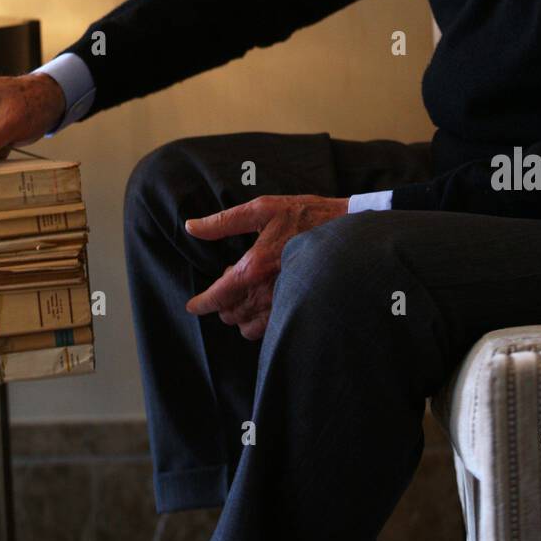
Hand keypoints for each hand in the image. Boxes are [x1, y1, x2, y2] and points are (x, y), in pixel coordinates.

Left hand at [184, 194, 348, 340]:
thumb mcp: (262, 210)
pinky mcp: (299, 310)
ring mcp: (284, 304)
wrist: (348, 231)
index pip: (218, 295)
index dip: (201, 303)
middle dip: (222, 304)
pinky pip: (269, 330)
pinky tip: (265, 302)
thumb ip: (223, 222)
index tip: (193, 306)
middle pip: (230, 313)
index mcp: (254, 266)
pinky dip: (260, 321)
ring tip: (246, 296)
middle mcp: (267, 291)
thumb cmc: (306, 216)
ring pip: (248, 327)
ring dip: (241, 315)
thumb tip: (191, 226)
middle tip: (229, 284)